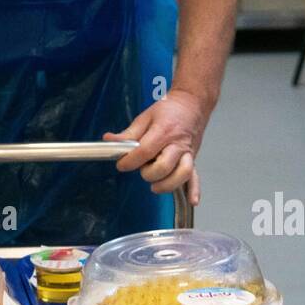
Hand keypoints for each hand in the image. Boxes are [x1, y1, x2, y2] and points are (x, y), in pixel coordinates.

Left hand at [104, 89, 205, 204]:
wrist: (191, 104)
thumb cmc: (169, 109)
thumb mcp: (145, 117)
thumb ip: (128, 134)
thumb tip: (109, 140)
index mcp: (164, 131)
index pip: (144, 151)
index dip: (130, 161)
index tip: (121, 164)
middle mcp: (177, 144)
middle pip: (163, 166)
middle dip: (148, 173)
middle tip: (141, 168)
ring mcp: (187, 153)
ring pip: (182, 174)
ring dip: (167, 184)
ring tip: (155, 185)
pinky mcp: (193, 159)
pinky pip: (195, 177)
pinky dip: (193, 190)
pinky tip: (191, 201)